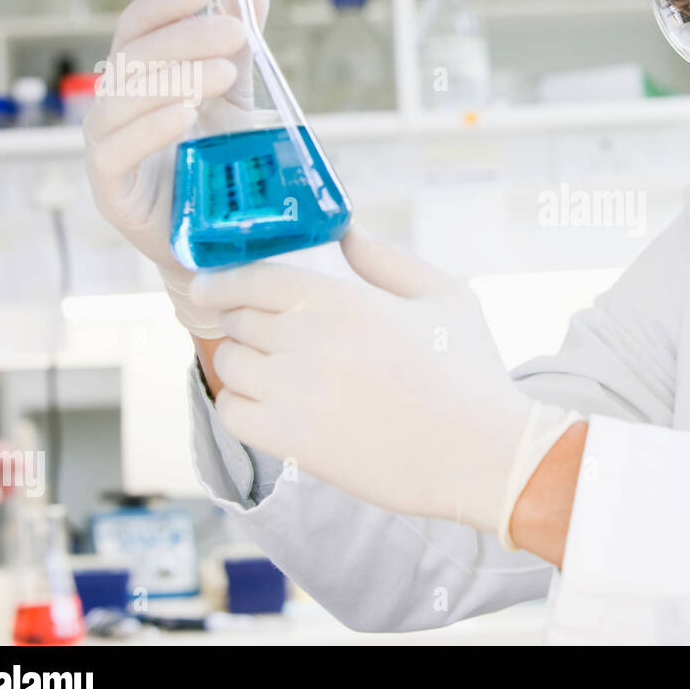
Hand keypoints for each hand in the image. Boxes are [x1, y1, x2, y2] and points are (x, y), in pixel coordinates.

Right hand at [83, 0, 267, 336]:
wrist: (221, 246)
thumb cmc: (218, 168)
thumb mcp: (237, 103)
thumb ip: (240, 50)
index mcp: (140, 81)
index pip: (138, 29)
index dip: (163, 2)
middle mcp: (115, 110)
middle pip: (133, 59)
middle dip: (184, 39)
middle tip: (233, 32)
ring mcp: (107, 150)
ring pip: (123, 100)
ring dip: (175, 78)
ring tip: (224, 72)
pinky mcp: (112, 193)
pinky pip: (117, 153)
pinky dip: (150, 129)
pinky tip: (185, 115)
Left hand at [189, 229, 581, 538]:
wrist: (478, 454)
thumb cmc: (468, 372)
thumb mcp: (444, 296)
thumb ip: (388, 259)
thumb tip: (345, 234)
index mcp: (340, 300)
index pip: (252, 278)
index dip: (222, 279)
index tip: (211, 283)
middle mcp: (306, 341)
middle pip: (237, 318)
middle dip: (239, 316)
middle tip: (252, 323)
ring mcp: (293, 393)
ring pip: (231, 363)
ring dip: (242, 358)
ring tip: (265, 363)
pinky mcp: (290, 440)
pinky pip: (232, 412)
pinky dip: (239, 402)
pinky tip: (264, 401)